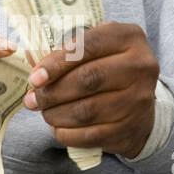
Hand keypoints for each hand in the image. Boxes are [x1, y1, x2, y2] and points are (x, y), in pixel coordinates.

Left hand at [23, 22, 158, 159]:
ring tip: (44, 112)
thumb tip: (32, 64)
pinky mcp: (131, 129)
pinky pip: (90, 135)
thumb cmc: (108, 70)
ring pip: (86, 111)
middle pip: (87, 79)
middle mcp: (140, 67)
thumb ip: (67, 53)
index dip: (57, 62)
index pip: (88, 46)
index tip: (34, 77)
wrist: (140, 106)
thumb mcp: (95, 50)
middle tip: (32, 99)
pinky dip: (67, 133)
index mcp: (129, 38)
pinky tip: (57, 127)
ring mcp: (139, 100)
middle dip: (52, 91)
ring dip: (56, 114)